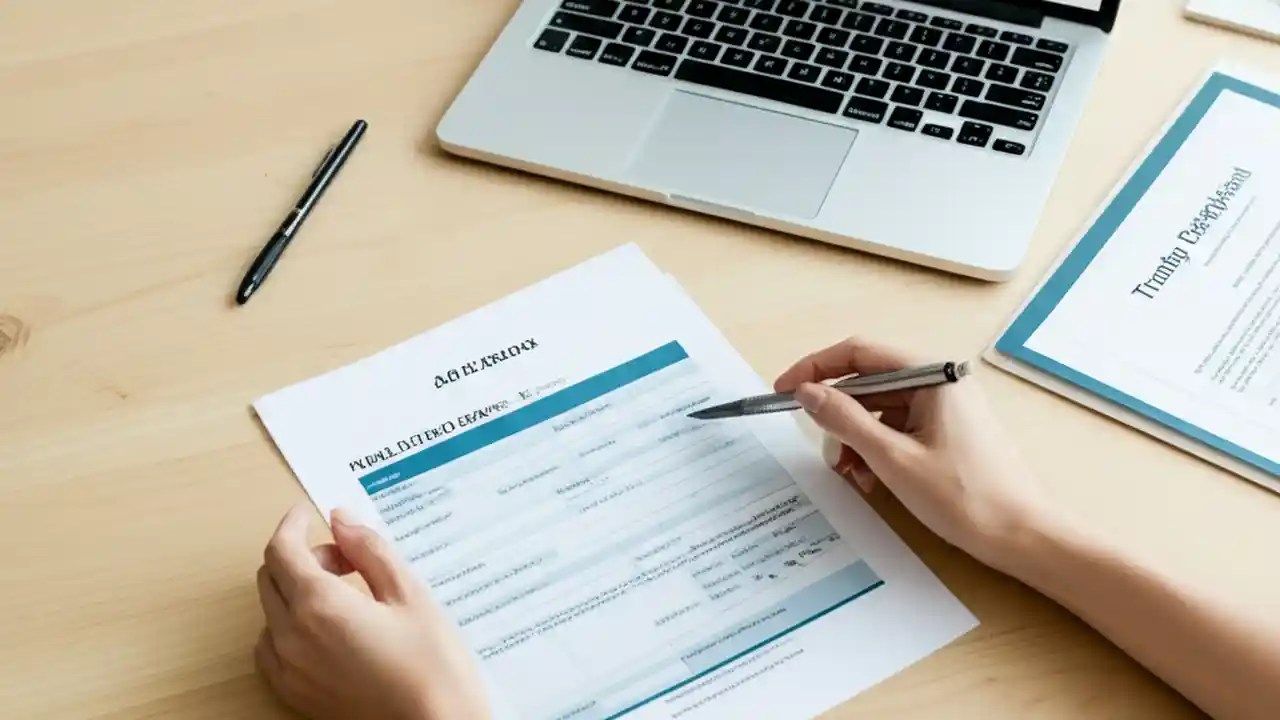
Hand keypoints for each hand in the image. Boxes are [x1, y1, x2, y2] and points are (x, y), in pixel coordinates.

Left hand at [255, 505, 490, 719]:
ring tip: (343, 596)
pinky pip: (270, 648)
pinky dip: (286, 627)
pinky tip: (324, 630)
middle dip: (301, 556)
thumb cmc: (432, 663)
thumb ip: (370, 550)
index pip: (282, 550)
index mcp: (320, 605)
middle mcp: (292, 636)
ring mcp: (289, 669)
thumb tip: (341, 520)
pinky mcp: (293, 694)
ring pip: (269, 611)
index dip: (292, 525)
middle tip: (344, 557)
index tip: (307, 515)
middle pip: (271, 577)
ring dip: (294, 591)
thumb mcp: (409, 594)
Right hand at [774, 338, 1052, 572]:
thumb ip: (845, 419)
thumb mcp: (893, 458)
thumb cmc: (967, 498)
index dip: (815, 369)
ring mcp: (946, 407)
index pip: (858, 353)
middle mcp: (940, 382)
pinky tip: (874, 480)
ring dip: (858, 440)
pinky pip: (899, 429)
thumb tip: (807, 392)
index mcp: (932, 375)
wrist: (1025, 537)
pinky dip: (879, 451)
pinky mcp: (949, 431)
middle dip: (839, 418)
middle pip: (868, 384)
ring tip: (855, 476)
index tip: (784, 392)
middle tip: (826, 453)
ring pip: (880, 411)